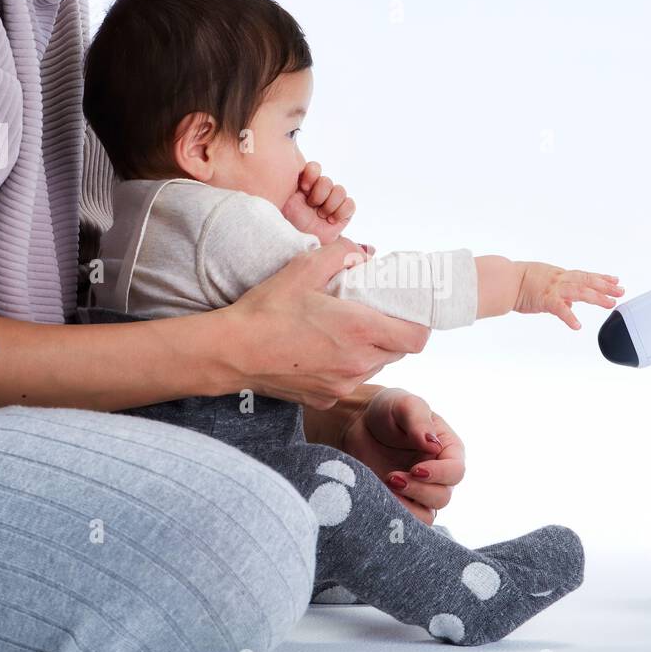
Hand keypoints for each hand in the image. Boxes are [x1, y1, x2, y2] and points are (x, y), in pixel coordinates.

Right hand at [224, 239, 428, 408]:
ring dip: (370, 350)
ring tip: (345, 331)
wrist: (232, 352)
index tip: (407, 312)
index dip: (418, 325)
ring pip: (374, 367)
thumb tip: (361, 253)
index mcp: (361, 330)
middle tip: (373, 314)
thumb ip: (340, 254)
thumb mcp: (303, 268)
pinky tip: (321, 351)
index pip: (417, 338)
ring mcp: (342, 384)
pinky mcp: (325, 398)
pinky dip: (344, 367)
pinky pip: (348, 381)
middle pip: (398, 352)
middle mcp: (358, 362)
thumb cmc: (266, 310)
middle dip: (393, 333)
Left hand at [280, 161, 354, 243]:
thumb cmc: (284, 222)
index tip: (303, 187)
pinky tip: (331, 219)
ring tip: (320, 215)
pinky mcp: (341, 216)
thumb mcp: (278, 197)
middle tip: (311, 205)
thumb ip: (282, 180)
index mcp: (301, 186)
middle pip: (327, 181)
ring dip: (329, 203)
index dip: (312, 174)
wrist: (294, 246)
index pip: (314, 168)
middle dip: (319, 194)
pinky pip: (350, 204)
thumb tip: (284, 154)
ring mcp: (330, 204)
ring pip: (340, 190)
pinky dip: (342, 210)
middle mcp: (316, 193)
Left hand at [338, 387, 465, 524]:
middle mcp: (439, 474)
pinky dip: (396, 516)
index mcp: (448, 450)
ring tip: (385, 487)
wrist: (359, 425)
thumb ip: (418, 420)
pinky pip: (407, 521)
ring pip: (427, 514)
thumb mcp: (403, 405)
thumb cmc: (387, 410)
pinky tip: (381, 500)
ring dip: (407, 506)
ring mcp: (421, 492)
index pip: (456, 471)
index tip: (416, 469)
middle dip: (418, 490)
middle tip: (392, 477)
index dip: (439, 474)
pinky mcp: (402, 503)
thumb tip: (433, 445)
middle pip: (443, 496)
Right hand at [517, 264, 623, 329]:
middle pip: (587, 281)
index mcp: (560, 275)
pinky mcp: (544, 300)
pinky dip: (569, 317)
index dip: (602, 278)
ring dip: (597, 297)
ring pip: (580, 291)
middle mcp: (560, 279)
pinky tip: (578, 326)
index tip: (616, 280)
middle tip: (621, 291)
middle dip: (606, 286)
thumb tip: (571, 304)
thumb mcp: (544, 284)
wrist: (504, 281)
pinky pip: (559, 309)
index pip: (585, 275)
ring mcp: (553, 288)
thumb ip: (559, 294)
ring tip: (610, 304)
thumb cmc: (519, 282)